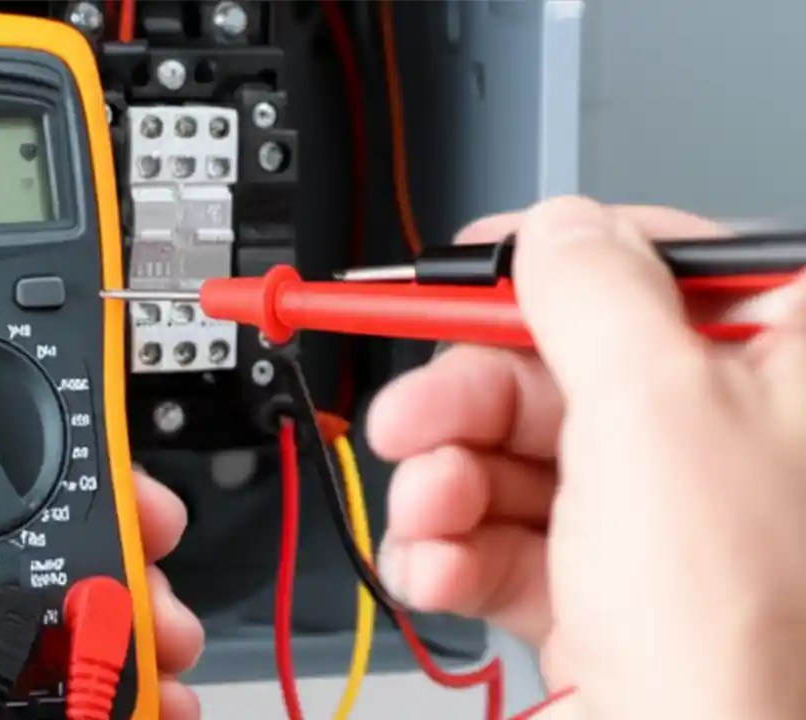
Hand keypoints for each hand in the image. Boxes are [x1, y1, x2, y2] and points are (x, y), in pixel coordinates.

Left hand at [0, 230, 202, 717]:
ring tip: (153, 613)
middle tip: (144, 510)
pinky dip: (119, 685)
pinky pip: (60, 693)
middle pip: (13, 519)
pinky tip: (143, 682)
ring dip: (125, 598)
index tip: (67, 388)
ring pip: (52, 605)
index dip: (8, 405)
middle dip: (99, 503)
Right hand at [368, 197, 805, 718]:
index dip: (549, 262)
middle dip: (464, 401)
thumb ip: (594, 293)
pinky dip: (450, 550)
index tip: (467, 271)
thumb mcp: (656, 414)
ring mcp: (655, 521)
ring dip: (443, 485)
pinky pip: (501, 536)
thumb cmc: (733, 638)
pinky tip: (436, 569)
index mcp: (783, 369)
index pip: (658, 263)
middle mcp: (721, 441)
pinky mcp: (595, 589)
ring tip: (427, 517)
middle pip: (555, 367)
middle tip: (409, 421)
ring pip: (512, 455)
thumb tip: (554, 227)